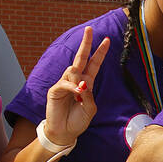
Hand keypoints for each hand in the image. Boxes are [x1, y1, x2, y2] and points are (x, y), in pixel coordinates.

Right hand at [44, 27, 107, 145]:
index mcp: (87, 83)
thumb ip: (89, 95)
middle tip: (90, 29)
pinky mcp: (55, 90)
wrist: (65, 132)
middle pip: (81, 57)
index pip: (94, 64)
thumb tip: (81, 83)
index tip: (107, 40)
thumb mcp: (90, 109)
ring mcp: (64, 83)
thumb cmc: (78, 121)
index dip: (100, 52)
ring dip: (78, 80)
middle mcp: (75, 80)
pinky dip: (72, 87)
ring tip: (78, 95)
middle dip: (86, 43)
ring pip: (73, 70)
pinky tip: (75, 93)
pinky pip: (65, 83)